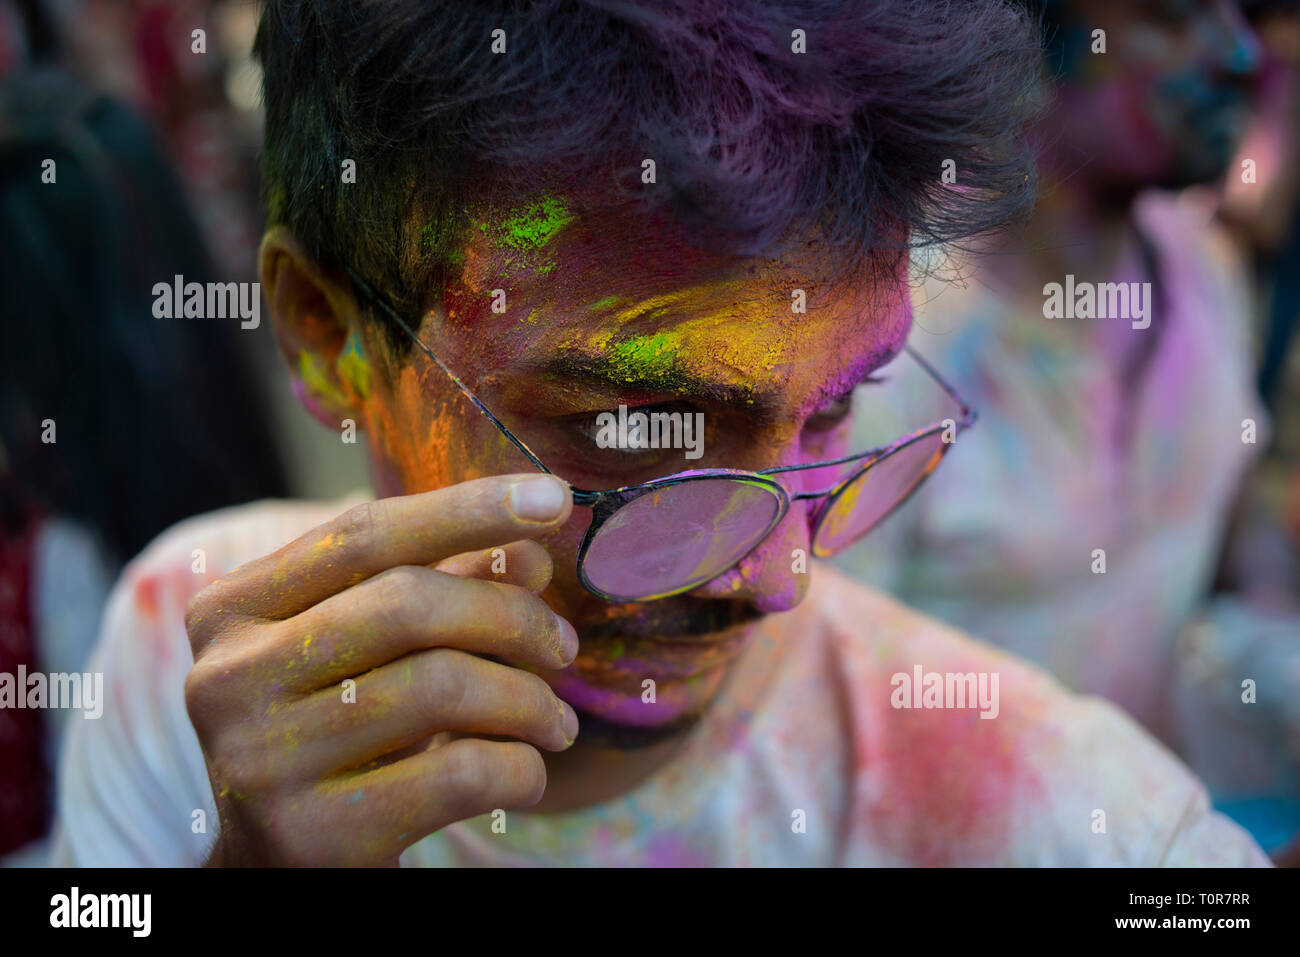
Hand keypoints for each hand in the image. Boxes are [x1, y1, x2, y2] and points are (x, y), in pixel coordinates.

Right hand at [184, 474, 578, 865]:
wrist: (276, 871)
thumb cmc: (337, 735)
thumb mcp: (374, 654)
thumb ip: (443, 589)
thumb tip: (530, 549)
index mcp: (232, 610)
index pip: (362, 533)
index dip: (467, 508)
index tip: (554, 497)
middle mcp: (227, 677)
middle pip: (408, 602)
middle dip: (512, 617)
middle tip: (563, 646)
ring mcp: (260, 758)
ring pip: (442, 685)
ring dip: (529, 698)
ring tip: (557, 721)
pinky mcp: (310, 834)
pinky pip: (459, 772)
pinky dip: (519, 765)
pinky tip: (527, 770)